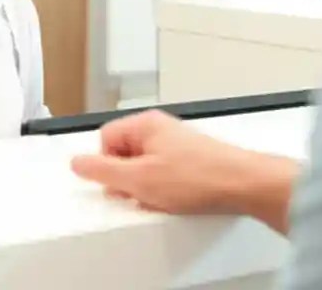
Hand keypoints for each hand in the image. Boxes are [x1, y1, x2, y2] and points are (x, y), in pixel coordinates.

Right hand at [70, 110, 299, 232]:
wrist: (243, 183)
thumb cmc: (198, 176)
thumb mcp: (139, 179)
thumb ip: (102, 170)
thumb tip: (78, 162)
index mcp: (144, 124)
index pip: (105, 138)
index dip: (106, 165)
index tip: (116, 183)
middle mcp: (160, 128)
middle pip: (124, 152)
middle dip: (128, 177)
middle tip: (139, 192)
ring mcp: (177, 143)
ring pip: (145, 166)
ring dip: (147, 185)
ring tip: (162, 197)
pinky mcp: (190, 159)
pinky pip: (164, 173)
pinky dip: (165, 188)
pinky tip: (176, 198)